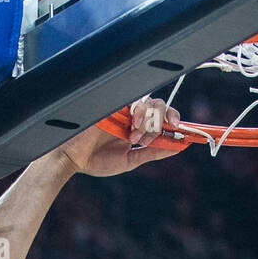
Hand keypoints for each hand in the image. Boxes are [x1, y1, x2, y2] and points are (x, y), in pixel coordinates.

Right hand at [55, 96, 184, 176]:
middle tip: (147, 139)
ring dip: (149, 121)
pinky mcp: (115, 99)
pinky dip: (141, 112)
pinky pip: (137, 98)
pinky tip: (131, 126)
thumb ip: (153, 153)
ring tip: (133, 136)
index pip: (163, 118)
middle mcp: (134, 114)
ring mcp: (124, 104)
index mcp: (139, 127)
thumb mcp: (130, 161)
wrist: (72, 156)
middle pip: (161, 106)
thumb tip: (177, 147)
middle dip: (161, 123)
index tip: (185, 134)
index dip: (176, 121)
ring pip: (152, 101)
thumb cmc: (96, 160)